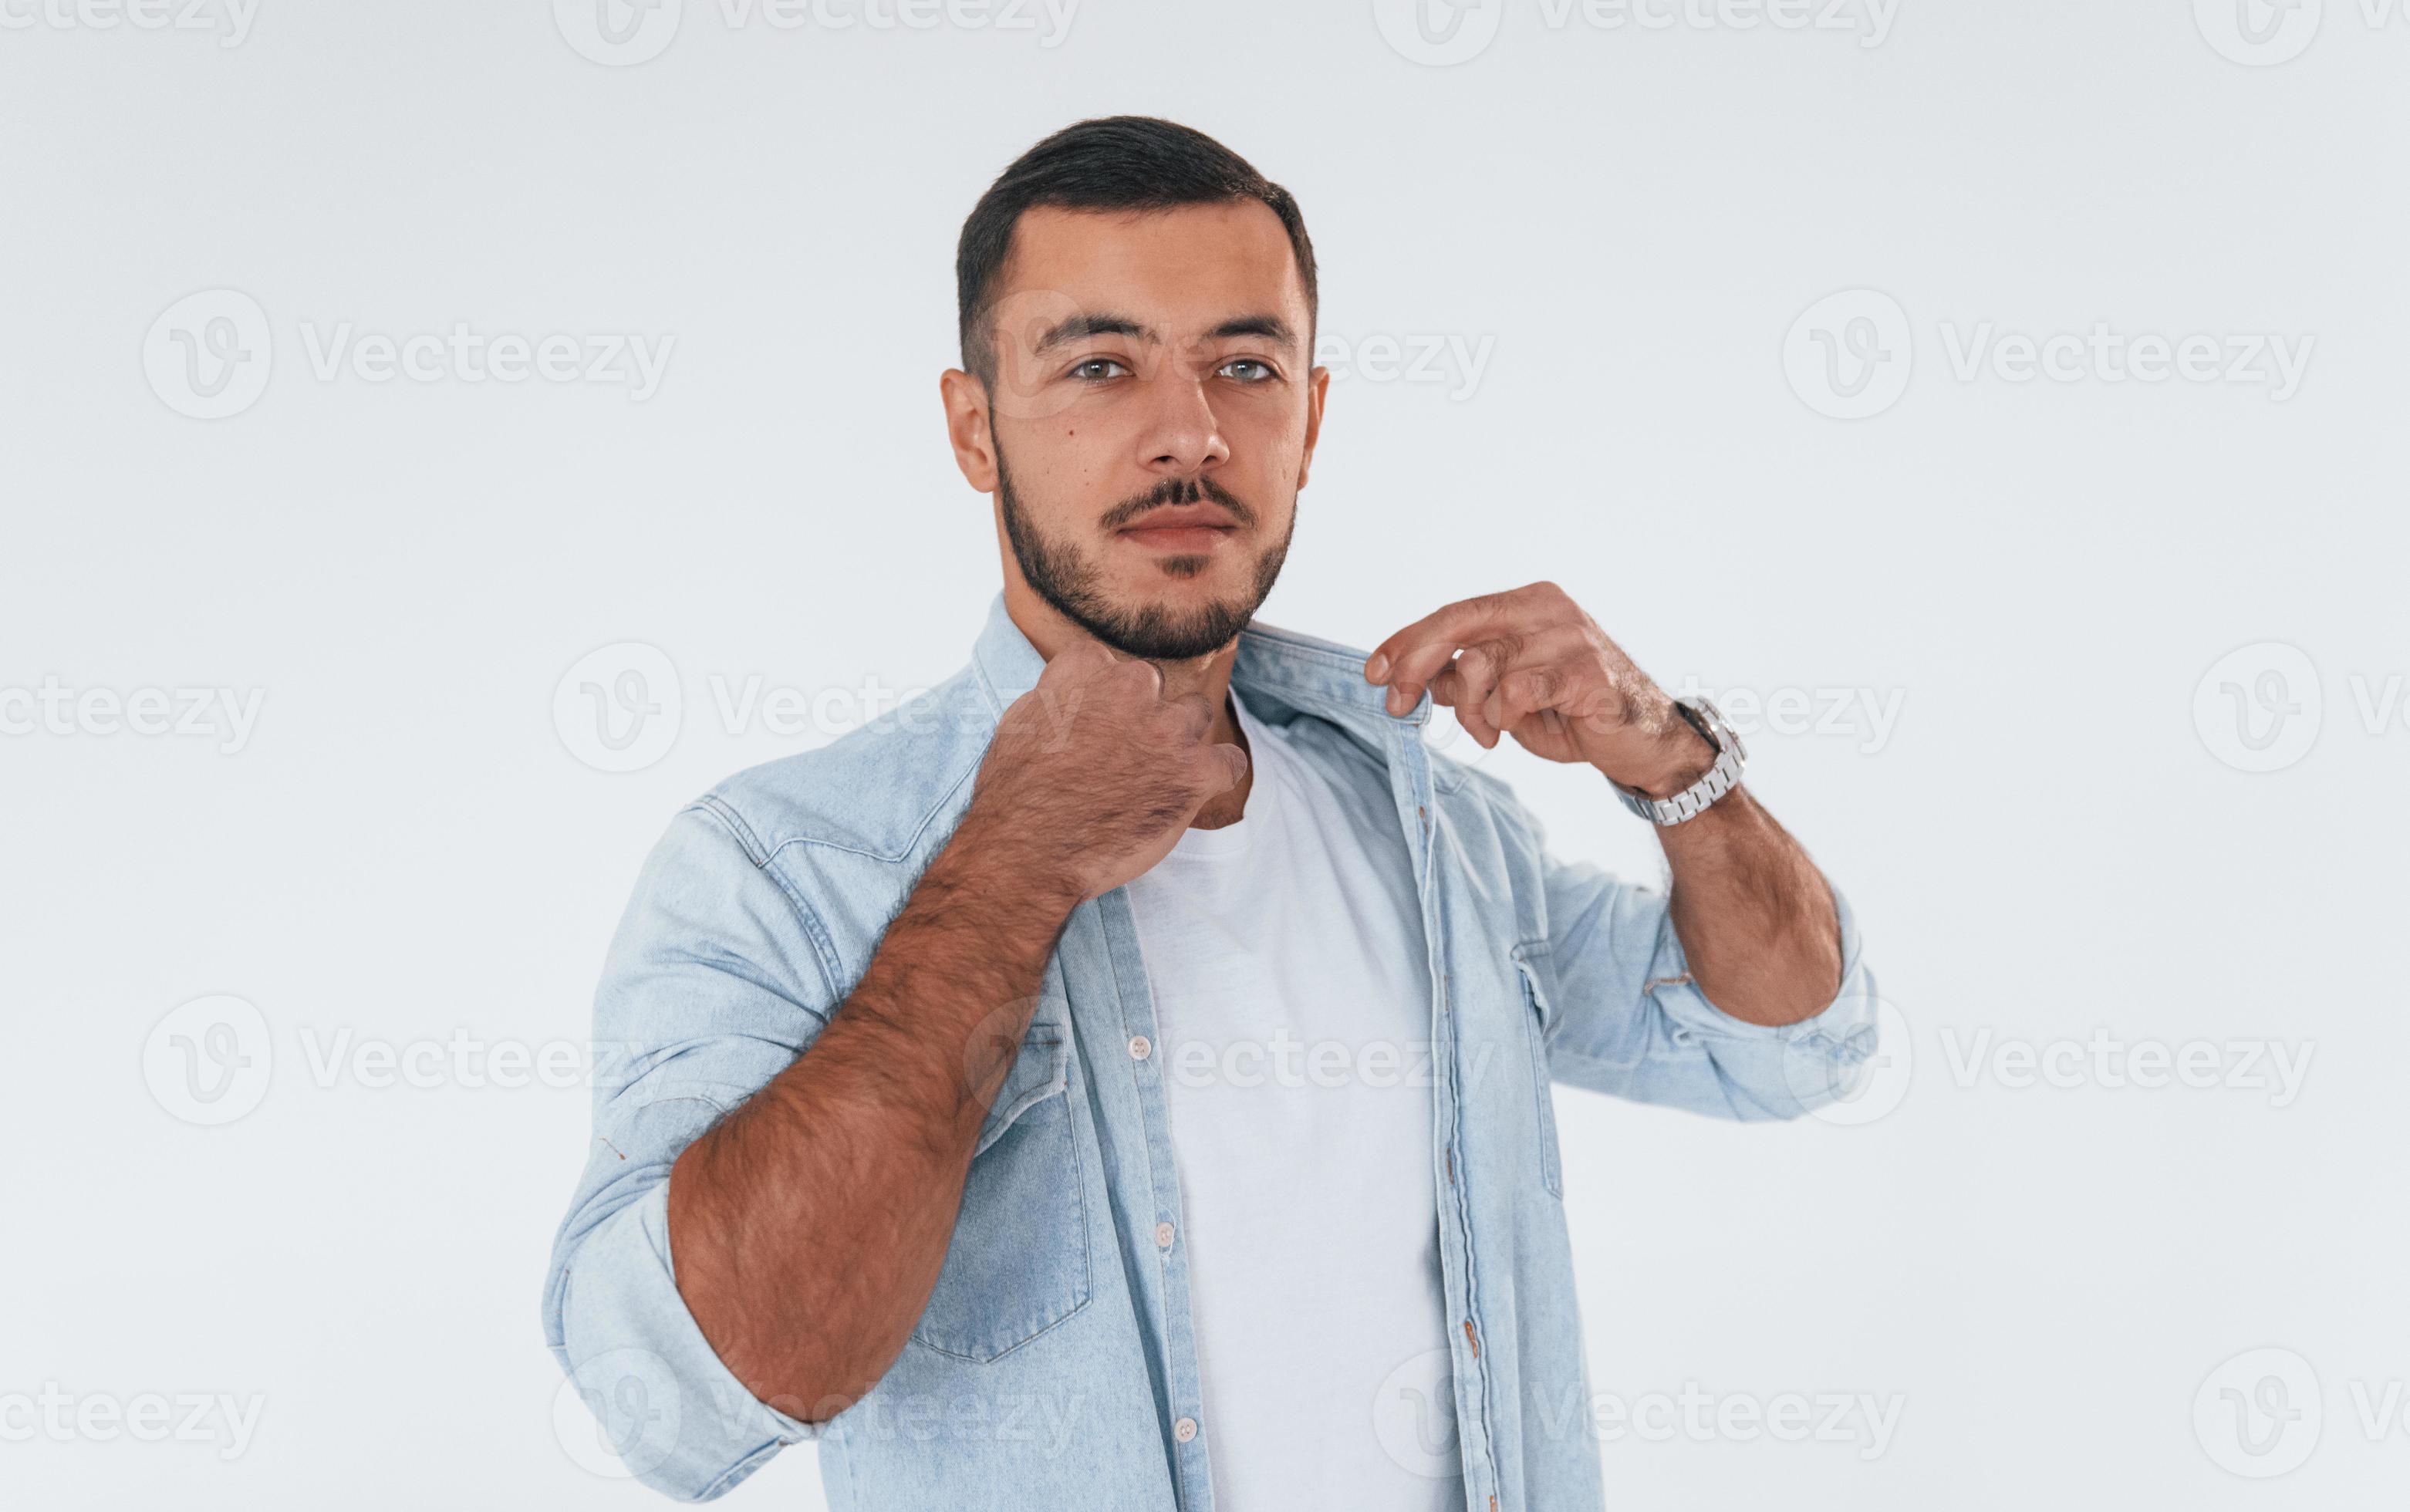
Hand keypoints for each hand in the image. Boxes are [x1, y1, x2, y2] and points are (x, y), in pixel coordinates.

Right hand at [965, 639, 1250, 901]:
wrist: (1031, 854)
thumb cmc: (1016, 797)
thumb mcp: (1019, 723)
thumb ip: (1057, 695)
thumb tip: (1073, 692)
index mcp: (1087, 669)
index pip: (1106, 662)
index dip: (1102, 697)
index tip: (1095, 724)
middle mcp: (1133, 688)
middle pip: (1153, 684)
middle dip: (1143, 714)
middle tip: (1123, 757)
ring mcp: (1169, 730)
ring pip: (1196, 714)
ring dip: (1182, 740)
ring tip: (1158, 776)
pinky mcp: (1196, 772)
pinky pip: (1230, 762)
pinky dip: (1217, 776)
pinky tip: (1198, 791)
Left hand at [1365, 581, 1712, 797]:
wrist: (1643, 743)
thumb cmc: (1572, 712)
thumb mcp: (1507, 693)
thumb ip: (1467, 678)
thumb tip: (1416, 678)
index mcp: (1528, 603)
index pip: (1454, 613)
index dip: (1408, 641)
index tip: (1372, 671)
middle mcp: (1548, 608)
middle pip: (1460, 624)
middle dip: (1415, 665)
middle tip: (1394, 703)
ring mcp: (1571, 637)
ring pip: (1482, 664)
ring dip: (1472, 709)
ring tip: (1487, 731)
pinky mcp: (1587, 673)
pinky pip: (1517, 691)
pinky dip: (1502, 715)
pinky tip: (1510, 729)